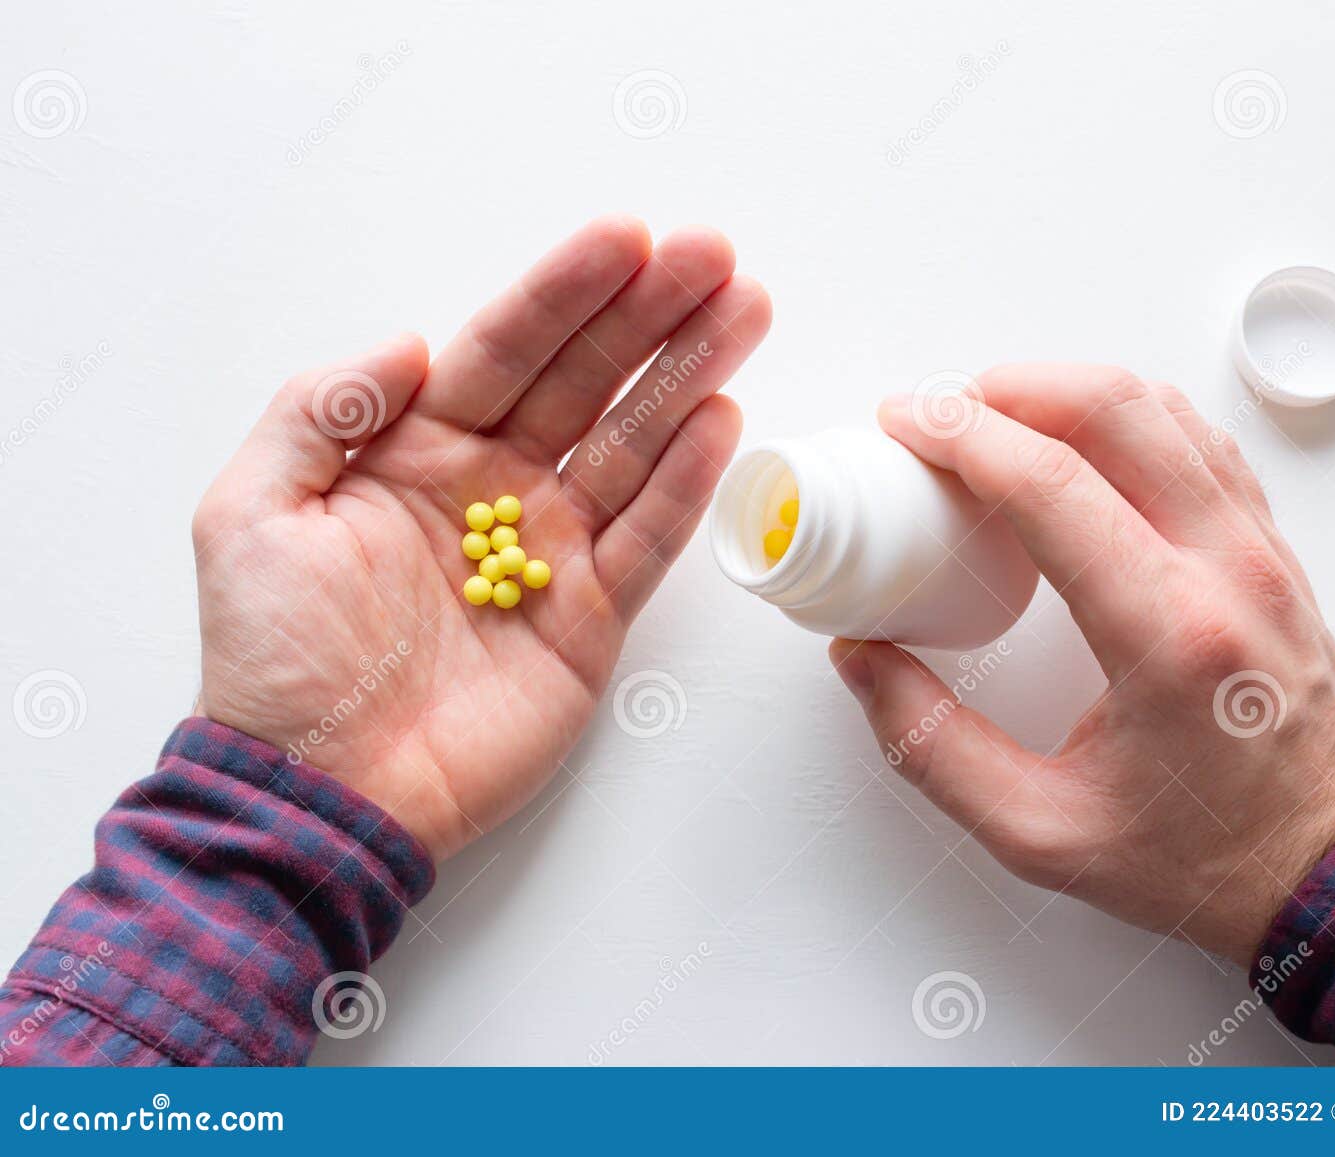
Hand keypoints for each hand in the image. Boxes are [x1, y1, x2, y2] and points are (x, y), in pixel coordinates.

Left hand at [193, 216, 770, 860]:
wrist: (320, 788)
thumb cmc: (274, 657)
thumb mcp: (251, 512)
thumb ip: (321, 412)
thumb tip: (412, 344)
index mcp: (419, 449)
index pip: (506, 349)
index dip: (566, 292)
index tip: (626, 238)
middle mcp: (496, 486)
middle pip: (588, 380)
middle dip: (652, 314)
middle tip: (714, 255)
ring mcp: (551, 550)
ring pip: (634, 444)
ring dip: (690, 375)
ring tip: (745, 310)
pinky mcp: (591, 616)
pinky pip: (648, 538)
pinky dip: (688, 482)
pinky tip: (722, 417)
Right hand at [830, 366, 1334, 964]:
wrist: (1331, 871)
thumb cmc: (1203, 859)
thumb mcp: (1041, 833)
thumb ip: (933, 749)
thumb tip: (864, 658)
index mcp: (1167, 636)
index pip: (1051, 484)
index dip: (959, 434)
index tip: (902, 422)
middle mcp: (1228, 571)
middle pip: (1115, 409)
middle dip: (1009, 387)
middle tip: (941, 413)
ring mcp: (1262, 550)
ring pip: (1165, 408)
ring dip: (1069, 392)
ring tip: (999, 420)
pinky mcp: (1274, 551)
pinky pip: (1201, 441)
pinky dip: (1130, 417)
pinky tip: (1081, 444)